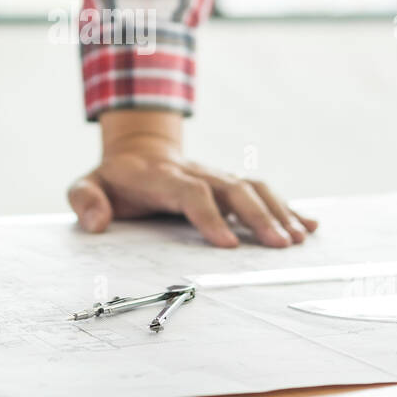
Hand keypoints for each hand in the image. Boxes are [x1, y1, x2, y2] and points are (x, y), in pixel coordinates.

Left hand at [67, 110, 317, 247]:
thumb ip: (85, 200)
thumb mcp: (86, 185)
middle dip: (258, 216)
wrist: (138, 152)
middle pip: (233, 189)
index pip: (191, 193)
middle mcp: (197, 173)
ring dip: (278, 212)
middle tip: (280, 245)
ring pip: (253, 188)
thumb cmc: (113, 179)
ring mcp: (217, 176)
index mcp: (163, 177)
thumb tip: (97, 222)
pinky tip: (310, 226)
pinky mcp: (230, 183)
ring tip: (297, 240)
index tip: (227, 244)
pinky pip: (262, 191)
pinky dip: (288, 207)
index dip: (210, 216)